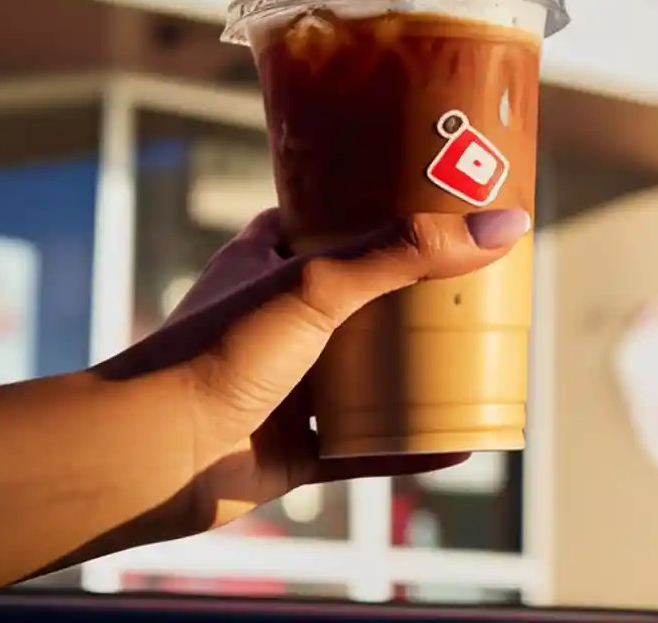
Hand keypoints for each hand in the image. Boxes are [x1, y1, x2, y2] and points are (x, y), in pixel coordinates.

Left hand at [97, 208, 530, 531]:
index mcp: (271, 261)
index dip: (387, 208)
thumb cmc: (219, 350)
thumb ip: (405, 253)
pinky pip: (373, 445)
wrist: (155, 454)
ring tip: (484, 358)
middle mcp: (284, 319)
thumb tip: (503, 228)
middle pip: (369, 299)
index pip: (335, 218)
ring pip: (373, 375)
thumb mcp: (318, 283)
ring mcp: (293, 384)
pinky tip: (464, 440)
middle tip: (482, 284)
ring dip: (423, 372)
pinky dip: (416, 444)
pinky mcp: (301, 447)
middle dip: (421, 296)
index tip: (445, 202)